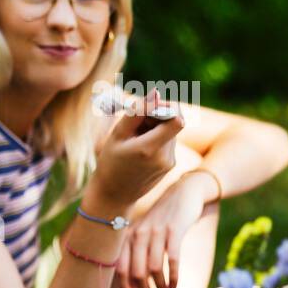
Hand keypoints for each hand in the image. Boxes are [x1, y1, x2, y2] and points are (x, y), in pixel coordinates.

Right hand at [88, 88, 183, 212]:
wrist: (113, 195)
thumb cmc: (110, 163)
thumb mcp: (117, 136)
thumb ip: (136, 113)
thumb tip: (156, 93)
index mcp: (150, 149)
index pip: (177, 119)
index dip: (167, 108)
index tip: (151, 108)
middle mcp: (165, 156)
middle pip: (173, 122)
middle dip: (157, 116)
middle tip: (136, 123)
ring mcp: (170, 162)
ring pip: (171, 132)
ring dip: (156, 128)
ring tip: (135, 138)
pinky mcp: (170, 165)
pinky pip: (168, 143)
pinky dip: (156, 139)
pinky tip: (139, 149)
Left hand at [117, 173, 211, 287]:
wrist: (183, 193)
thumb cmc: (162, 220)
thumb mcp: (144, 234)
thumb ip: (137, 254)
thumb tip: (134, 286)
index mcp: (127, 237)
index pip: (120, 270)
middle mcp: (138, 235)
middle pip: (136, 273)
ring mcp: (156, 232)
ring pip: (153, 269)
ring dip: (159, 287)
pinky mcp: (174, 230)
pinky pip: (172, 259)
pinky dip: (173, 276)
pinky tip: (175, 287)